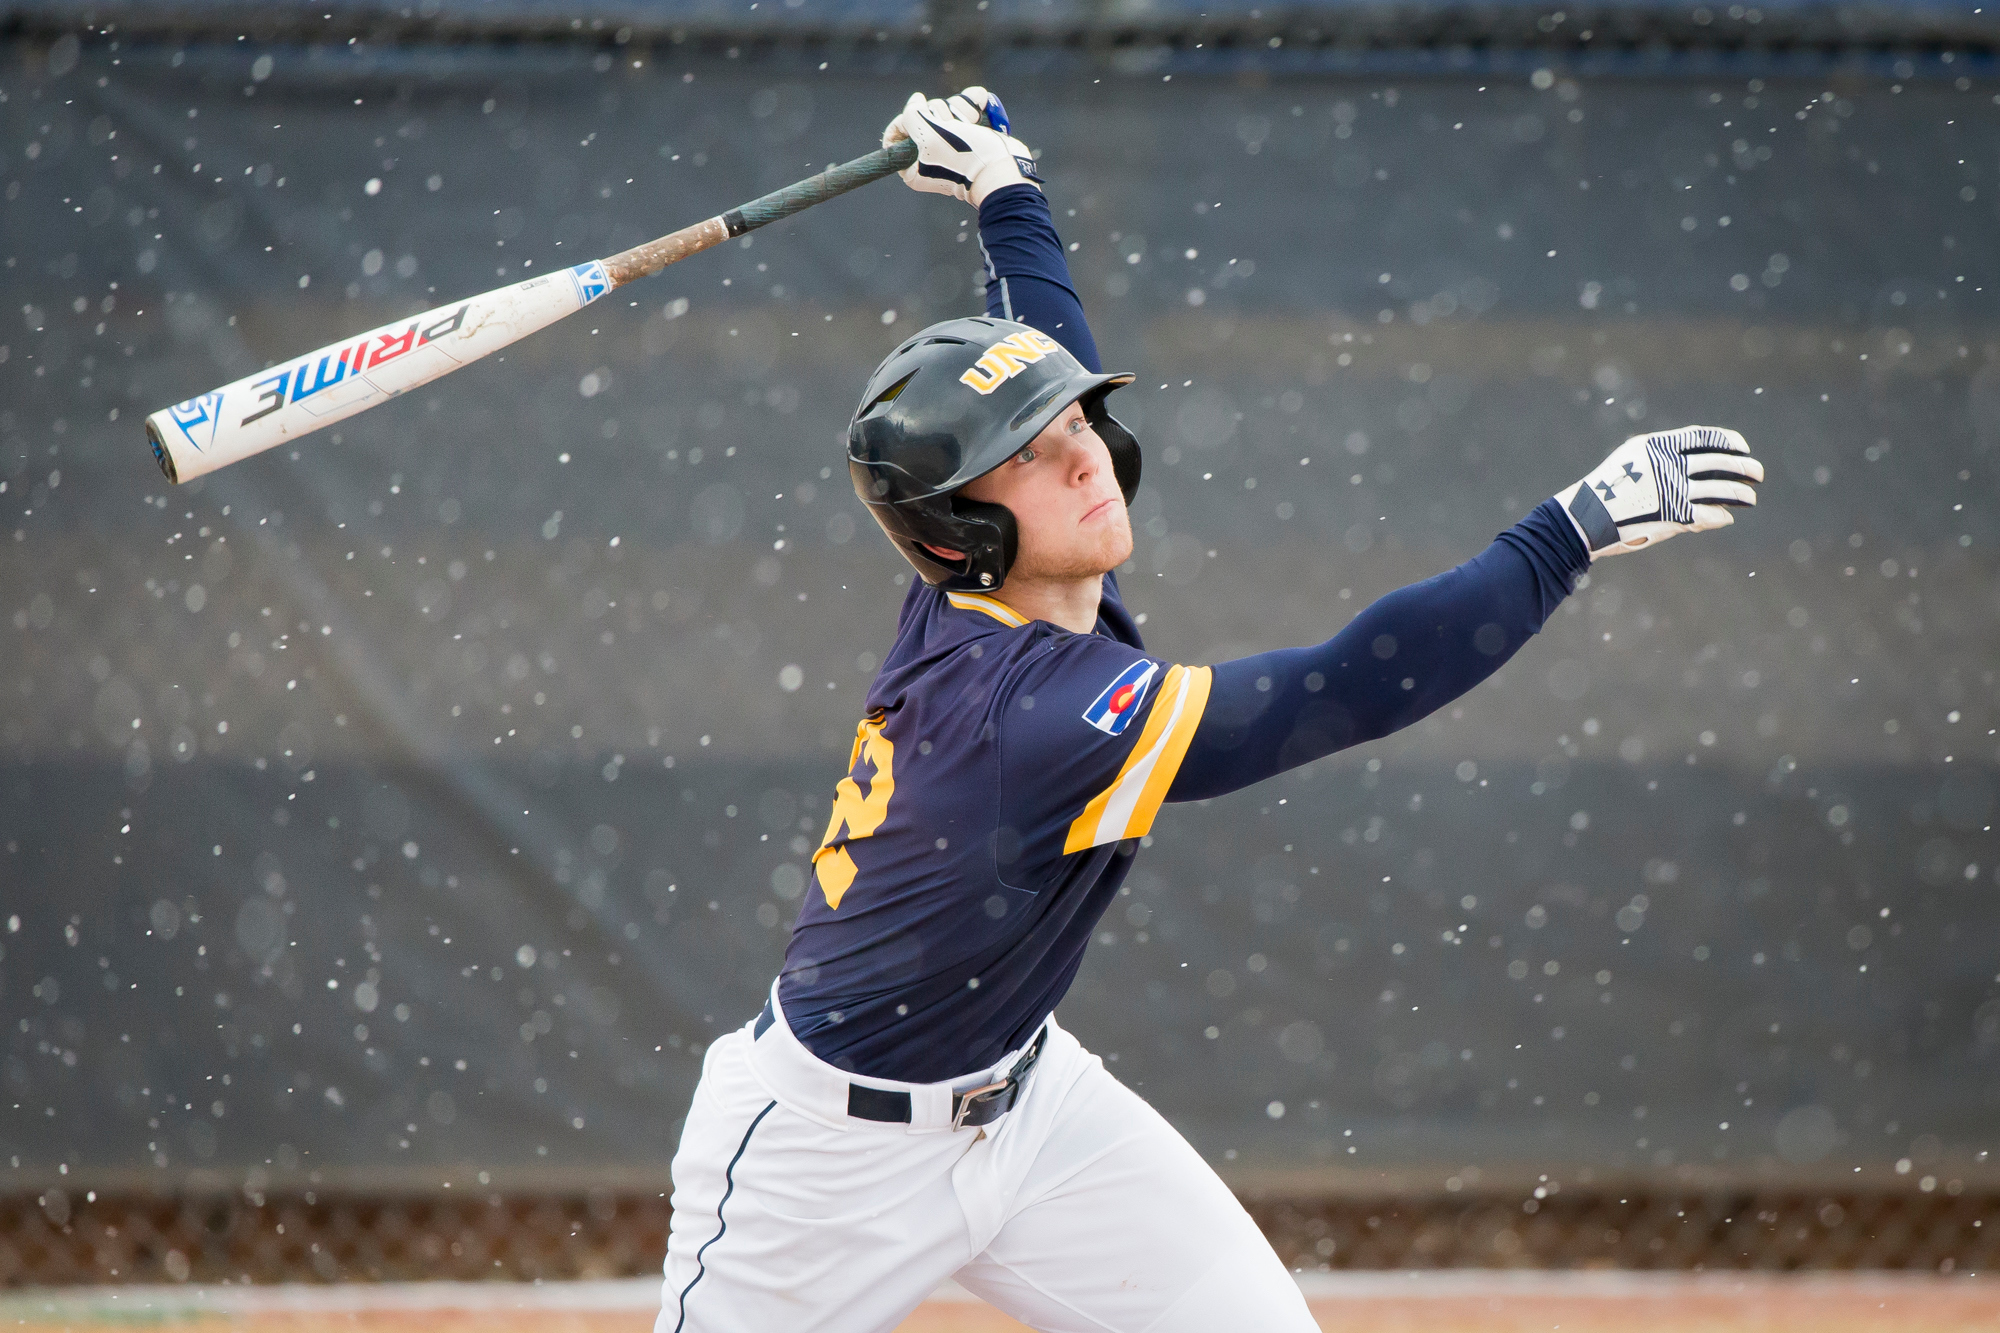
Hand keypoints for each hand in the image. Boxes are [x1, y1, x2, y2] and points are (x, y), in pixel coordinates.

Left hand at [882, 86, 1041, 206]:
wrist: (1002, 166)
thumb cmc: (963, 157)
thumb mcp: (926, 136)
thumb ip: (911, 115)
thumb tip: (917, 101)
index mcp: (913, 166)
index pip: (896, 134)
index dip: (906, 120)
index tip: (919, 119)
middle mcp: (930, 155)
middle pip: (923, 116)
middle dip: (939, 115)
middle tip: (952, 129)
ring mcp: (952, 143)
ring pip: (946, 108)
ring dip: (959, 110)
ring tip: (971, 124)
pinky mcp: (971, 133)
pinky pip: (966, 106)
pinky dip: (974, 105)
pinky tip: (980, 113)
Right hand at [1556, 425, 1763, 559]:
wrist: (1584, 518)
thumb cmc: (1605, 490)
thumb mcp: (1630, 460)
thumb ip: (1661, 459)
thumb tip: (1691, 467)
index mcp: (1658, 446)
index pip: (1704, 437)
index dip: (1728, 441)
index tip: (1742, 447)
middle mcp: (1668, 464)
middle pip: (1718, 462)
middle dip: (1743, 467)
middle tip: (1757, 473)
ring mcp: (1672, 490)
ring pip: (1719, 489)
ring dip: (1739, 494)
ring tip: (1750, 498)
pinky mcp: (1673, 515)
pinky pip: (1708, 515)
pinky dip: (1720, 516)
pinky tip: (1726, 517)